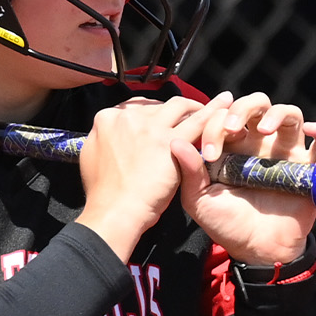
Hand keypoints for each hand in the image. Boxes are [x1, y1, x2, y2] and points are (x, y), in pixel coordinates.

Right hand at [76, 96, 223, 259]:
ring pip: (178, 106)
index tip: (158, 120)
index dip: (149, 113)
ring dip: (193, 105)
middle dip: (171, 110)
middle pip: (156, 105)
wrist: (116, 210)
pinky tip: (223, 106)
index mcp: (106, 119)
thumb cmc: (103, 194)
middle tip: (185, 116)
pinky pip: (198, 120)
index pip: (132, 107)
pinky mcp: (171, 140)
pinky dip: (212, 111)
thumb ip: (103, 141)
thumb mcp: (92, 158)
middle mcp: (128, 117)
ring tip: (206, 108)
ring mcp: (151, 127)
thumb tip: (110, 137)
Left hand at [174, 91, 315, 265]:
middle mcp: (261, 143)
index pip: (224, 118)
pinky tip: (311, 129)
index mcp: (233, 145)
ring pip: (290, 114)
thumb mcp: (200, 201)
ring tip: (264, 129)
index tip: (209, 154)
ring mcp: (287, 153)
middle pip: (258, 104)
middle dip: (242, 108)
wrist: (256, 250)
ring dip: (277, 114)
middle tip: (231, 127)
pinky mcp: (311, 168)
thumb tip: (176, 142)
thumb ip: (189, 172)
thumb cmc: (227, 224)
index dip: (214, 127)